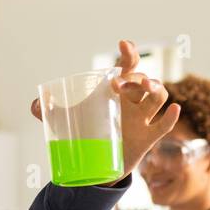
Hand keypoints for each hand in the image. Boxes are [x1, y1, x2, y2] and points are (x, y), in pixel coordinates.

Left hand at [30, 39, 179, 178]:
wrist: (96, 164)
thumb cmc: (86, 132)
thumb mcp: (65, 121)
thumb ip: (49, 111)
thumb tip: (34, 104)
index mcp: (116, 90)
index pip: (127, 66)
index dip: (129, 54)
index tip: (124, 45)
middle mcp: (132, 100)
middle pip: (142, 80)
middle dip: (135, 79)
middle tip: (118, 86)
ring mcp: (142, 118)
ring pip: (158, 97)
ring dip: (155, 89)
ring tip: (147, 87)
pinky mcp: (147, 138)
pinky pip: (163, 125)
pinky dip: (171, 118)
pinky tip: (174, 110)